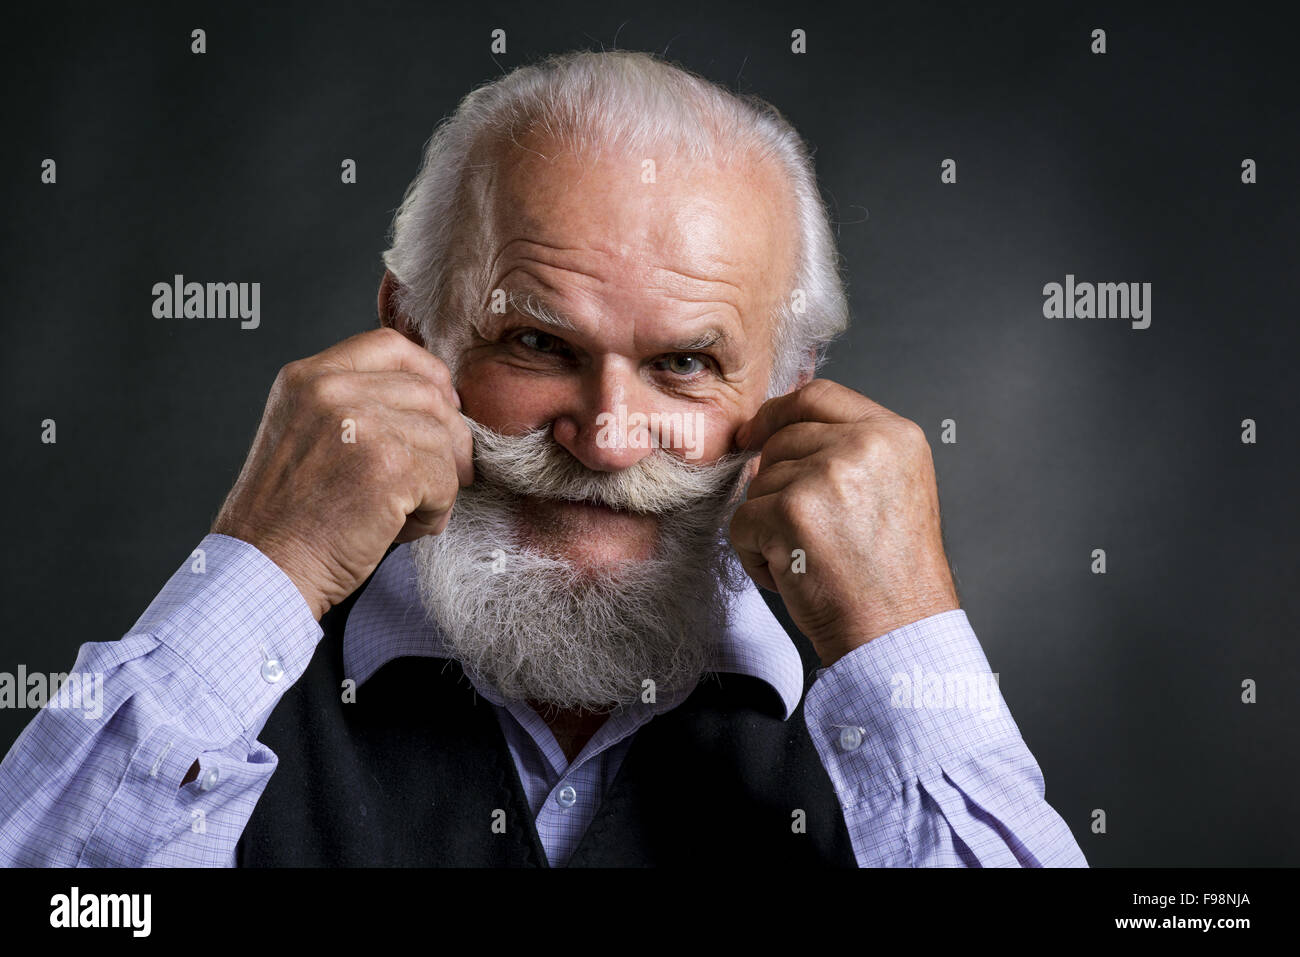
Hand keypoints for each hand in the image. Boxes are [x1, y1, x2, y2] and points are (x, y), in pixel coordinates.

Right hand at [211, 328, 473, 619]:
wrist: (264, 569)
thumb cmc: (289, 518)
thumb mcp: (307, 434)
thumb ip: (356, 406)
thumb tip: (438, 402)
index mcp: (308, 377)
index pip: (390, 346)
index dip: (430, 374)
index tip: (445, 407)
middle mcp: (331, 390)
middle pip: (428, 394)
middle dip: (447, 440)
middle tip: (441, 479)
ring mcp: (360, 424)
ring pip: (442, 440)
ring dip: (437, 484)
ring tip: (400, 516)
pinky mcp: (388, 465)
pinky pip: (445, 480)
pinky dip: (434, 513)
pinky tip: (400, 530)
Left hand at [729, 379, 958, 665]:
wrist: (898, 634)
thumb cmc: (894, 579)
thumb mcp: (894, 490)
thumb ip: (849, 452)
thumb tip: (777, 438)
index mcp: (895, 436)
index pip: (819, 396)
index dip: (779, 413)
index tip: (754, 434)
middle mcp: (865, 445)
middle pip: (783, 440)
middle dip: (776, 485)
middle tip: (803, 533)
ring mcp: (827, 474)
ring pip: (758, 484)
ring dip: (768, 526)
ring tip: (810, 560)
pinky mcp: (791, 510)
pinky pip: (741, 521)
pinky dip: (754, 555)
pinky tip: (792, 574)